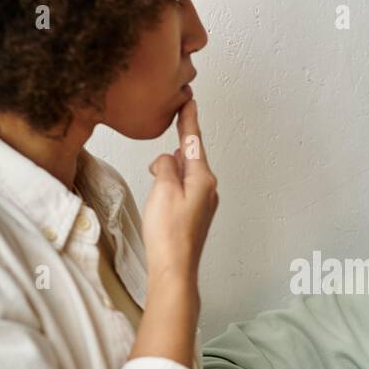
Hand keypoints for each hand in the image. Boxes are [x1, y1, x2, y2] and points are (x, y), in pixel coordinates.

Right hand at [140, 98, 217, 285]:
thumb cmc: (169, 233)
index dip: (188, 119)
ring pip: (185, 174)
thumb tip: (167, 159)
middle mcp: (207, 188)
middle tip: (177, 120)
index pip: (193, 140)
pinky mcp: (194, 215)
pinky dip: (171, 183)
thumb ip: (165, 165)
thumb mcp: (163, 188)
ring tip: (160, 164)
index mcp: (202, 178)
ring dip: (171, 167)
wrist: (174, 269)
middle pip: (190, 156)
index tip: (189, 100)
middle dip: (177, 144)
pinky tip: (162, 189)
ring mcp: (203, 203)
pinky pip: (182, 189)